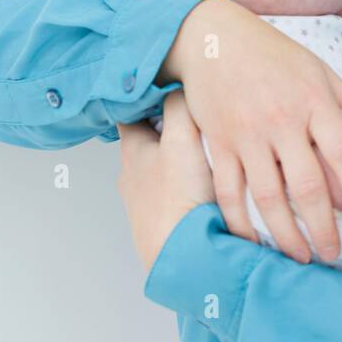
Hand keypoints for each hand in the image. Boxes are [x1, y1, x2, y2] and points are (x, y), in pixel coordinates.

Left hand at [117, 91, 215, 274]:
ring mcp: (147, 204)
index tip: (163, 81)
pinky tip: (210, 185)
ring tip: (209, 149)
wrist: (187, 260)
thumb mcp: (182, 138)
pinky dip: (188, 185)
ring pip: (162, 169)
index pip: (130, 110)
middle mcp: (133, 177)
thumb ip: (180, 104)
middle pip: (148, 140)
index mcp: (132, 150)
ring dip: (181, 159)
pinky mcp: (166, 224)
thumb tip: (181, 84)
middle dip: (168, 126)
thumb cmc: (179, 200)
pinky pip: (176, 194)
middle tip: (195, 114)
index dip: (145, 93)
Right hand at [159, 0, 341, 263]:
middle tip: (334, 256)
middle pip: (309, 187)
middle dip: (324, 228)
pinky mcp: (219, 143)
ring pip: (269, 198)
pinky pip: (230, 192)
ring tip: (301, 258)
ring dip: (286, 235)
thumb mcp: (320, 70)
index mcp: (315, 101)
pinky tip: (254, 242)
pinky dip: (241, 223)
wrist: (212, 37)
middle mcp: (283, 120)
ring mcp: (248, 134)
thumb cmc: (272, 53)